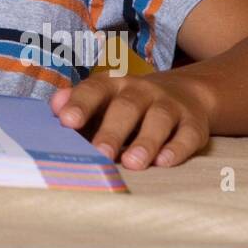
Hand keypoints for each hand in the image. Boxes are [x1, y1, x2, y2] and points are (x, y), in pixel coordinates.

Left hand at [49, 71, 214, 168]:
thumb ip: (78, 103)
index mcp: (114, 85)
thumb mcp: (104, 98)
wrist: (186, 92)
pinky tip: (164, 162)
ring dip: (145, 142)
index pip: (95, 90)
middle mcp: (142, 91)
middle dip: (112, 131)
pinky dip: (177, 149)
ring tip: (132, 163)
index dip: (80, 103)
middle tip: (100, 153)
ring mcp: (170, 106)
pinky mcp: (194, 124)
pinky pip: (188, 135)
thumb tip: (53, 107)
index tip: (66, 121)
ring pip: (159, 120)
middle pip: (126, 107)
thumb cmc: (130, 103)